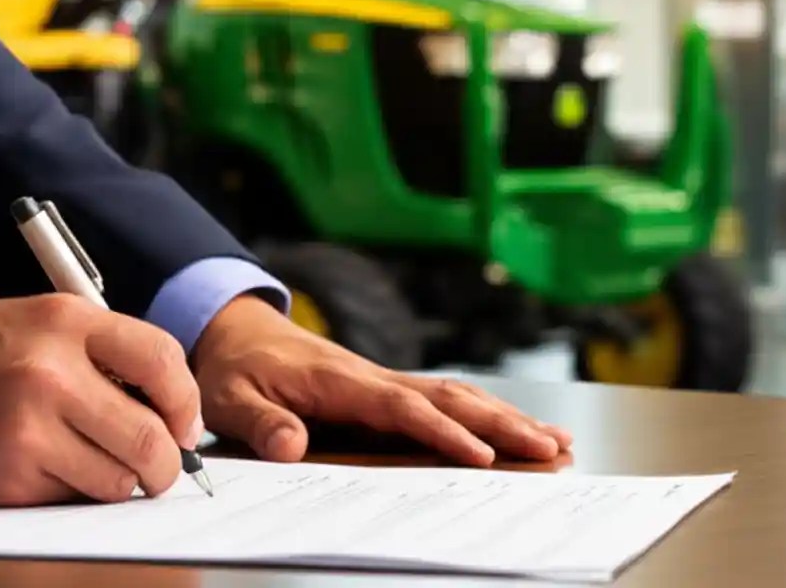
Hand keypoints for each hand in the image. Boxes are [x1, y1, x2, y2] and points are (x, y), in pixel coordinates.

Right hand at [0, 295, 203, 506]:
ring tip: (102, 467)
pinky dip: (73, 494)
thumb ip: (104, 353)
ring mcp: (29, 429)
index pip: (162, 361)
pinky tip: (49, 469)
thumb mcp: (39, 323)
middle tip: (164, 468)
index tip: (186, 424)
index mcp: (67, 322)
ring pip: (117, 480)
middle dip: (167, 464)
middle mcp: (52, 373)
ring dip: (121, 483)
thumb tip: (167, 405)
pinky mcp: (8, 478)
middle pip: (150, 436)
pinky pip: (71, 500)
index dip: (186, 401)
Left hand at [192, 296, 572, 465]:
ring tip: (554, 441)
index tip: (483, 457)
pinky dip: (484, 416)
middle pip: (449, 398)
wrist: (237, 329)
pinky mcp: (385, 392)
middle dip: (503, 423)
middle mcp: (372, 377)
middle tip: (550, 448)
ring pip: (456, 397)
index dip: (444, 432)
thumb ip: (262, 422)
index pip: (403, 407)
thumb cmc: (236, 366)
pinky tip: (511, 431)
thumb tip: (293, 446)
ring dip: (506, 418)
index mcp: (340, 380)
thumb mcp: (230, 395)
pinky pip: (443, 402)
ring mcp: (383, 382)